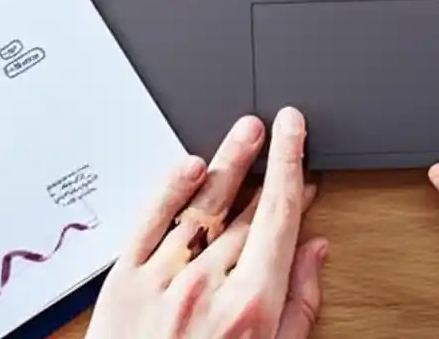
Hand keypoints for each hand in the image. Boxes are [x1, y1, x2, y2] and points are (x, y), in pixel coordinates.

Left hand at [86, 109, 326, 338]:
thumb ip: (300, 303)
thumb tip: (316, 250)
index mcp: (252, 305)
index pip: (279, 213)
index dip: (291, 163)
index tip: (296, 133)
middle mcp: (208, 287)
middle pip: (245, 209)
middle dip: (268, 167)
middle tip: (280, 134)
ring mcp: (162, 281)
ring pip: (202, 206)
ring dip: (227, 163)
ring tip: (245, 132)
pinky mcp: (123, 284)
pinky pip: (149, 222)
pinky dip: (171, 189)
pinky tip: (191, 165)